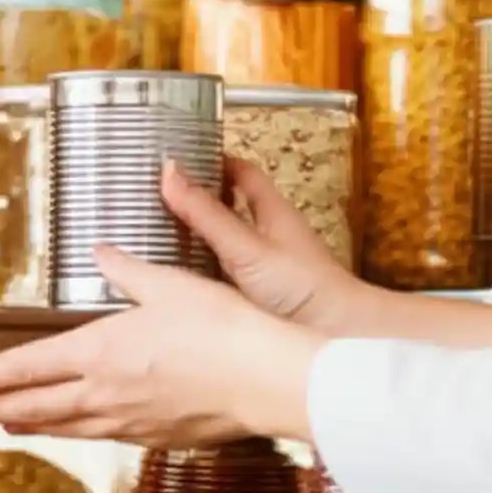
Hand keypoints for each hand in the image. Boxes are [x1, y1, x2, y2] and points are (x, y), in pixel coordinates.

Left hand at [0, 246, 323, 447]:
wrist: (263, 377)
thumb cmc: (221, 329)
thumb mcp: (167, 283)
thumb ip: (126, 269)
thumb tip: (102, 252)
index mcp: (100, 350)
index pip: (29, 366)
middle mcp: (105, 391)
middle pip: (35, 404)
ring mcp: (129, 419)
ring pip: (64, 426)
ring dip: (29, 423)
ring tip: (5, 423)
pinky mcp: (155, 436)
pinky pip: (101, 436)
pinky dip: (75, 432)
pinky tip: (76, 429)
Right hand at [164, 157, 374, 334]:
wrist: (337, 336)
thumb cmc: (303, 288)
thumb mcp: (246, 247)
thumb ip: (207, 214)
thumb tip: (170, 171)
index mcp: (272, 211)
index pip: (242, 173)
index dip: (215, 160)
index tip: (181, 156)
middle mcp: (267, 235)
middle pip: (228, 206)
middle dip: (197, 199)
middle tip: (157, 194)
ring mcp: (262, 267)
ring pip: (221, 242)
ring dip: (195, 237)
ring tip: (154, 231)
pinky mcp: (256, 297)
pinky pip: (220, 276)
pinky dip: (198, 272)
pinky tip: (175, 279)